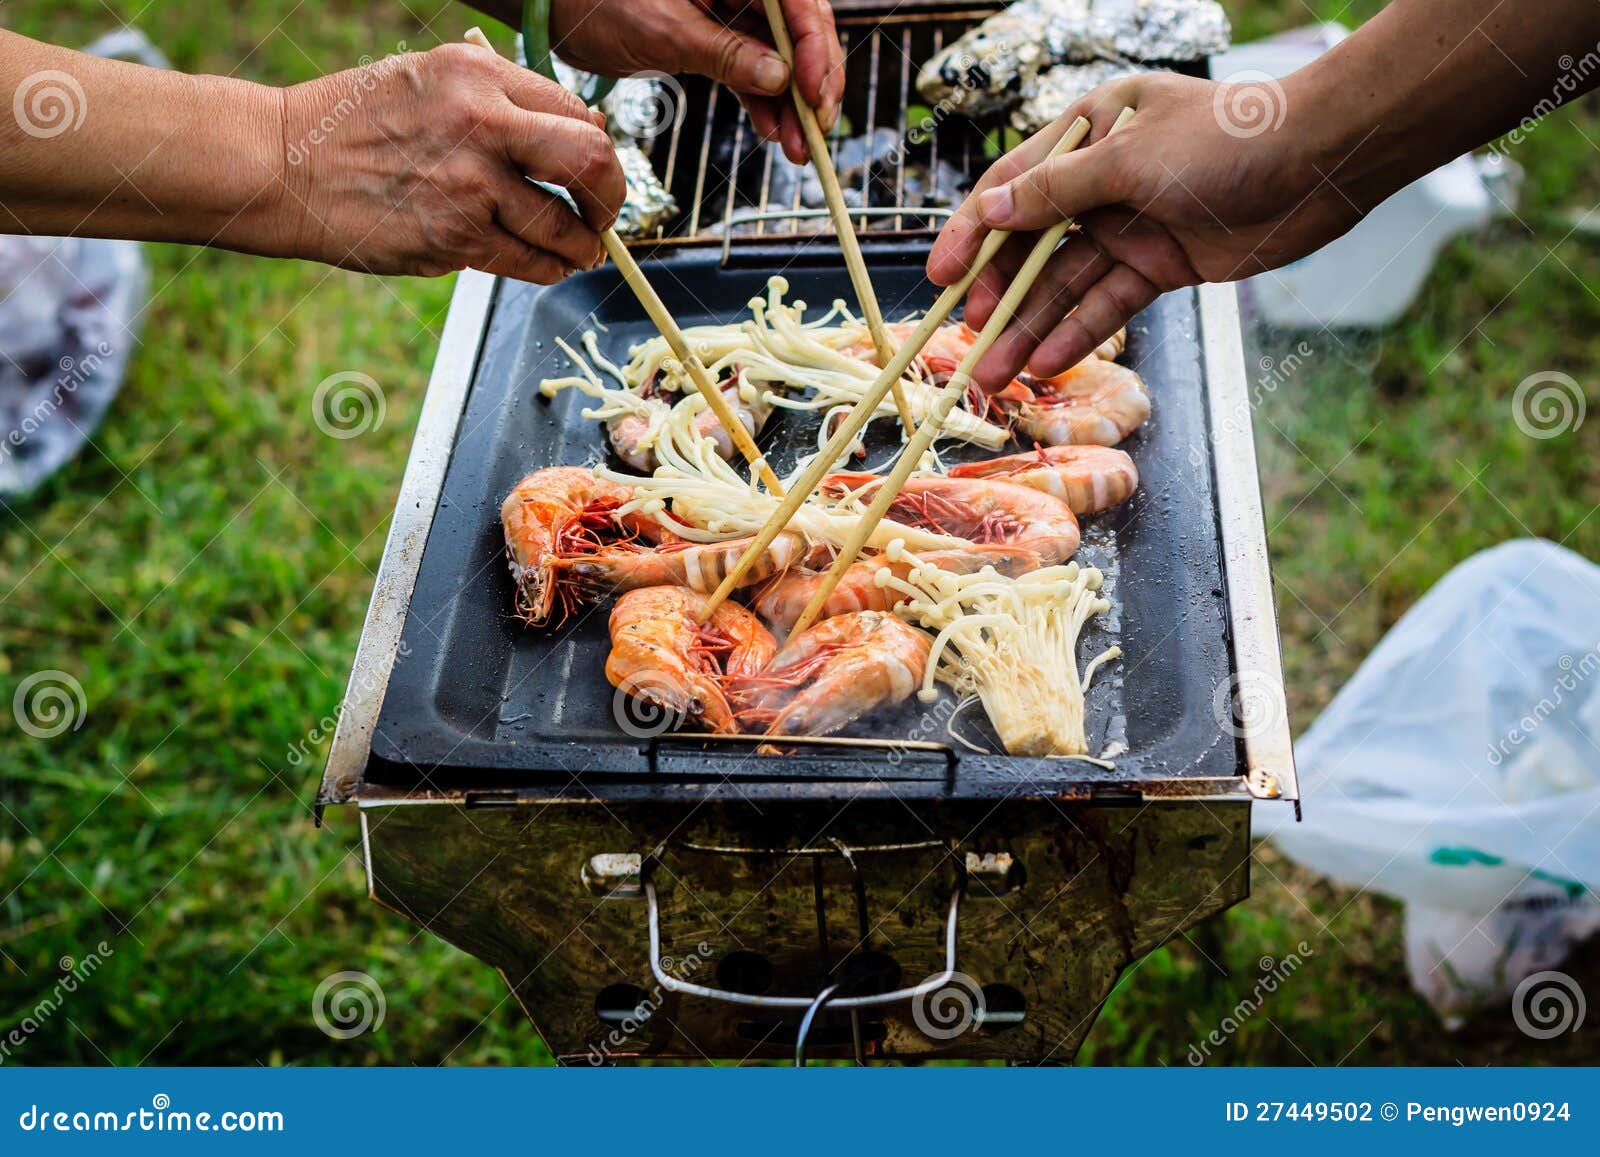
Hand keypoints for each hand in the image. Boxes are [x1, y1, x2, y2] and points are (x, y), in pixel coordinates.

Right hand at [277, 43, 624, 282]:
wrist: (283, 165)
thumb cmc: (353, 123)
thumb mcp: (428, 79)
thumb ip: (500, 99)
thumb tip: (578, 131)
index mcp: (478, 74)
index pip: (575, 111)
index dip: (596, 147)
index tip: (592, 170)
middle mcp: (482, 124)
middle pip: (591, 161)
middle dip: (611, 195)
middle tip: (604, 214)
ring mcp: (470, 186)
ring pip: (563, 227)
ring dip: (580, 246)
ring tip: (577, 250)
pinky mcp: (454, 239)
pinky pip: (526, 261)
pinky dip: (546, 268)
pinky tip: (545, 265)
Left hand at [550, 0, 844, 161]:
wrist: (558, 8)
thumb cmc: (600, 0)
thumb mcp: (666, 30)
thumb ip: (726, 53)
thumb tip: (780, 81)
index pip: (798, 2)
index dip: (814, 50)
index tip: (815, 97)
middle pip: (799, 29)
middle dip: (811, 83)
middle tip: (817, 130)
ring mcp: (731, 6)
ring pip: (780, 54)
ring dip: (791, 102)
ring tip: (799, 149)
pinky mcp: (716, 33)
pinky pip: (752, 67)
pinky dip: (763, 100)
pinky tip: (774, 131)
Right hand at [926, 71, 1366, 389]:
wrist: (1321, 164)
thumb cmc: (1226, 139)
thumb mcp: (1129, 158)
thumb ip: (1057, 192)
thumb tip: (991, 212)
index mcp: (1086, 131)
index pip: (1011, 188)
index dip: (972, 235)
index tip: (940, 279)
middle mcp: (1101, 179)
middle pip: (1032, 246)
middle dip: (998, 298)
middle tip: (969, 345)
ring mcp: (1130, 224)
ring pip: (1066, 284)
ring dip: (1031, 328)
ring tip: (998, 375)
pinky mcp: (1161, 264)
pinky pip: (1107, 302)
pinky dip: (1078, 332)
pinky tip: (1046, 362)